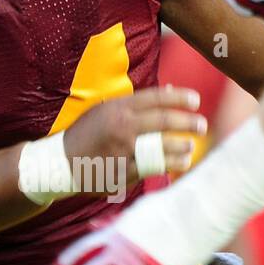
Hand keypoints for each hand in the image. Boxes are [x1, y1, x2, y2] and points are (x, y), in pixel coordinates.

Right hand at [63, 85, 206, 193]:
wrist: (61, 163)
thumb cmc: (88, 133)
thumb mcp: (106, 109)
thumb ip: (136, 102)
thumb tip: (171, 90)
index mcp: (118, 108)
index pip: (155, 98)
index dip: (179, 98)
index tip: (196, 100)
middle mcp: (122, 128)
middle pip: (164, 123)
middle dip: (188, 123)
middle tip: (202, 125)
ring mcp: (123, 153)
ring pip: (162, 150)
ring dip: (181, 148)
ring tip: (190, 147)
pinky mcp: (123, 174)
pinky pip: (151, 169)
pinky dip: (168, 165)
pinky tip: (179, 163)